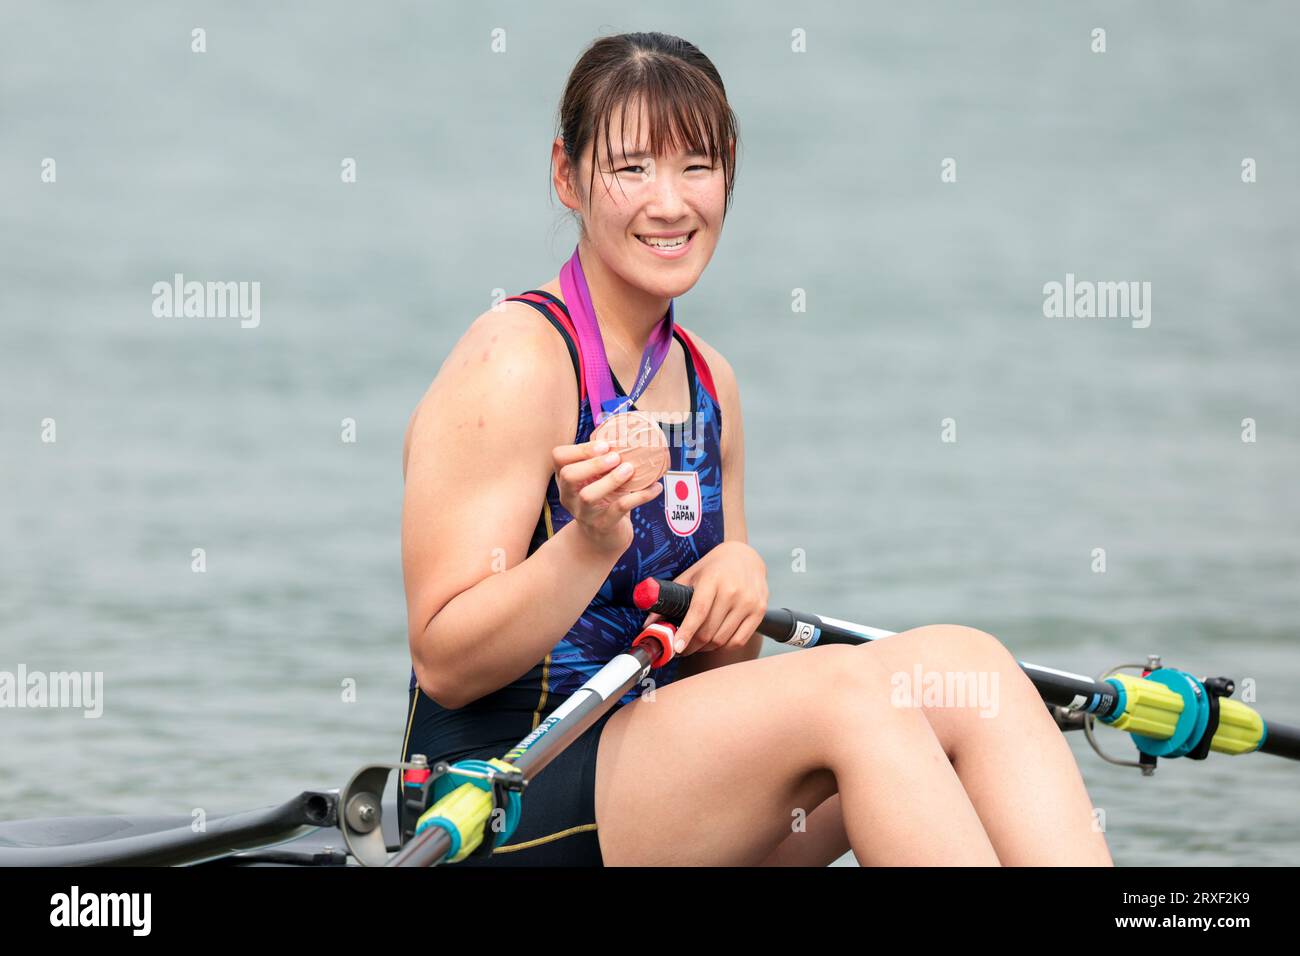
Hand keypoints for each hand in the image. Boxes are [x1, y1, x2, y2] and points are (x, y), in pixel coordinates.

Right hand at [552, 438, 662, 554]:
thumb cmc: (603, 499)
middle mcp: (570, 496)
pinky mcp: (602, 526)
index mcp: (566, 479)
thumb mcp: (597, 479)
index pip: (559, 458)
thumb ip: (604, 460)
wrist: (603, 538)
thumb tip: (631, 432)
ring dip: (610, 480)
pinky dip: (639, 497)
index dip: (579, 449)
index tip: (604, 445)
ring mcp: (584, 513)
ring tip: (629, 470)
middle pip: (569, 476)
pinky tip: (655, 488)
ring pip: (588, 496)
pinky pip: (618, 510)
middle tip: (616, 457)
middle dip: (592, 464)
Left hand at [643, 541, 767, 655]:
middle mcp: (733, 590)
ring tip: (696, 644)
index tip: (676, 647)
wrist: (746, 557)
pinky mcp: (759, 611)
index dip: (686, 633)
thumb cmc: (714, 567)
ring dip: (706, 647)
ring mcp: (749, 602)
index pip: (699, 612)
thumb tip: (648, 625)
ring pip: (722, 639)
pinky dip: (724, 646)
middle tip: (681, 648)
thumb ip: (669, 599)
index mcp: (713, 579)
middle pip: (709, 631)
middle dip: (691, 645)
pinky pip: (738, 640)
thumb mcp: (690, 576)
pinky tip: (715, 641)